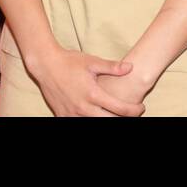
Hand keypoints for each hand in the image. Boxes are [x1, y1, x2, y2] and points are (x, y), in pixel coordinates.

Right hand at [29, 48, 145, 116]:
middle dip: (123, 118)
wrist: (45, 65)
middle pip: (110, 121)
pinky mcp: (63, 116)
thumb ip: (112, 67)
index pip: (120, 109)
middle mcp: (83, 108)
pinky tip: (96, 114)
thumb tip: (130, 67)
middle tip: (131, 113)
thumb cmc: (69, 61)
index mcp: (93, 94)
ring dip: (107, 120)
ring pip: (95, 124)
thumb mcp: (92, 62)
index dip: (134, 110)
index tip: (141, 107)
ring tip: (113, 113)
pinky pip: (80, 123)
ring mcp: (72, 114)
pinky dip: (90, 120)